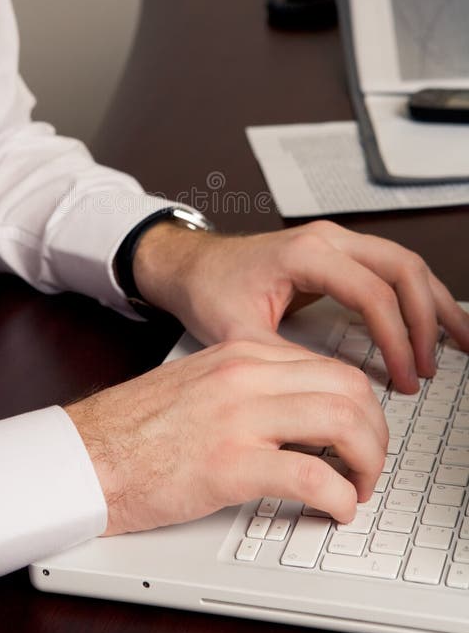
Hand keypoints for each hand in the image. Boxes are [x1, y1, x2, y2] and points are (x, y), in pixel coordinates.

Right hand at [67, 335, 387, 534]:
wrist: (86, 452)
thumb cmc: (136, 426)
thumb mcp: (201, 382)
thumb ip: (250, 386)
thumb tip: (299, 410)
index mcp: (240, 354)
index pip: (330, 368)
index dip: (359, 406)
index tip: (360, 433)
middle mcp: (245, 376)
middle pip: (348, 390)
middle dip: (374, 432)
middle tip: (367, 463)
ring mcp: (239, 418)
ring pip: (343, 424)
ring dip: (366, 462)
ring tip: (357, 487)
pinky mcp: (230, 465)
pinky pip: (312, 476)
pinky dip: (340, 498)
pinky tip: (336, 509)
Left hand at [134, 219, 468, 393]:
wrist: (191, 265)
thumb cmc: (209, 290)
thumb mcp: (239, 334)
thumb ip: (287, 360)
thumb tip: (332, 392)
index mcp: (306, 254)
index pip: (372, 294)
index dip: (395, 339)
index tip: (404, 378)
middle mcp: (327, 239)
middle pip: (402, 268)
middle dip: (427, 318)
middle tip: (434, 364)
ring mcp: (334, 241)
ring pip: (403, 263)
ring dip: (431, 302)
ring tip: (459, 340)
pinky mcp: (336, 253)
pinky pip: (388, 267)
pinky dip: (414, 294)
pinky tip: (428, 322)